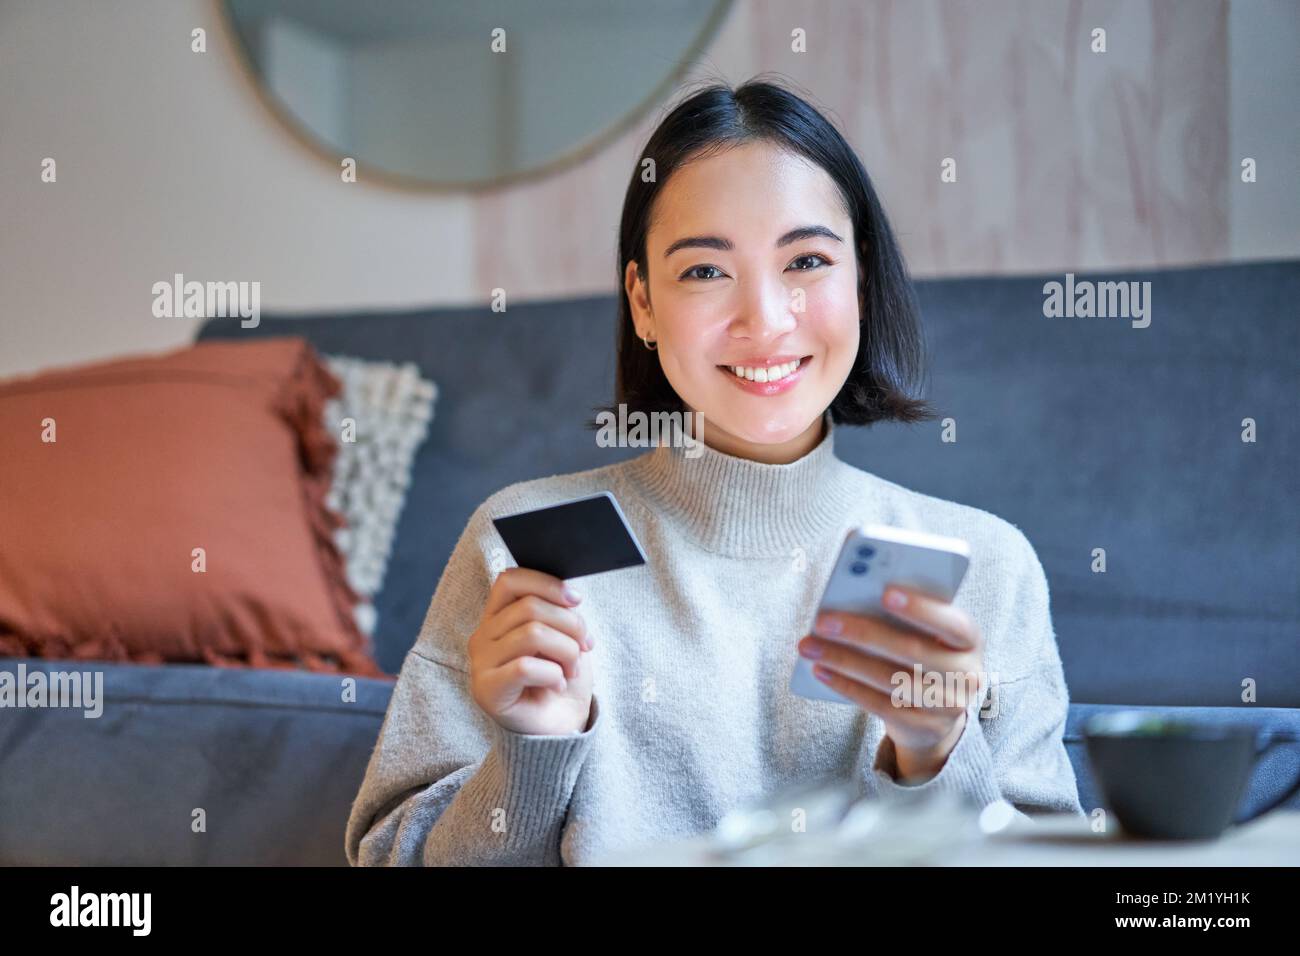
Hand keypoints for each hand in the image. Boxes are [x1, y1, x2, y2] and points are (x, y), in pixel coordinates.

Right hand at [468, 567, 593, 735]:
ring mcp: (480, 664)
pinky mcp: (487, 691)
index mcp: (497, 618)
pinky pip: (526, 667)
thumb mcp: (563, 637)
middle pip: (530, 607)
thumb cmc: (560, 680)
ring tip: (572, 669)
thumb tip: (570, 596)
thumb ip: (557, 612)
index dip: (546, 583)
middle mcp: (482, 637)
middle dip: (570, 624)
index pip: (510, 580)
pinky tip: (557, 685)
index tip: (576, 600)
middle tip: (585, 647)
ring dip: (566, 651)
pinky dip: (553, 674)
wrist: (558, 730)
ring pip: (532, 633)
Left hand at [797, 584, 984, 779]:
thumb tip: (854, 596)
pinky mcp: (922, 727)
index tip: (885, 592)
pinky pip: (878, 705)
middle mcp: (966, 675)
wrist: (939, 715)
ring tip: (810, 646)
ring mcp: (947, 706)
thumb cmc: (925, 655)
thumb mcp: (928, 634)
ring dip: (844, 660)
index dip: (922, 608)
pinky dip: (846, 685)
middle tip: (823, 621)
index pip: (954, 623)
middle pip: (912, 651)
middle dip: (863, 633)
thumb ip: (905, 616)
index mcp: (970, 640)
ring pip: (889, 680)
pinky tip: (821, 671)